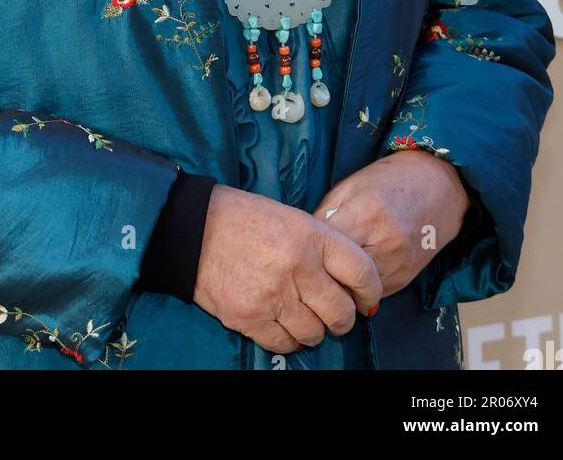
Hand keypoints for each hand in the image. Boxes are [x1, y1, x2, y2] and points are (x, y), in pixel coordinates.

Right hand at [192, 184, 382, 354]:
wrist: (193, 228)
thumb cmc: (244, 219)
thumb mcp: (290, 219)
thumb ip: (321, 248)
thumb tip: (350, 283)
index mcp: (311, 236)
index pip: (362, 272)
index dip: (369, 292)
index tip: (365, 299)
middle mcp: (298, 266)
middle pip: (341, 312)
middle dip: (342, 319)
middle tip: (332, 314)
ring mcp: (274, 295)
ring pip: (314, 334)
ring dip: (312, 330)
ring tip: (300, 315)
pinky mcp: (251, 317)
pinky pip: (284, 344)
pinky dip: (286, 339)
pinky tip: (279, 322)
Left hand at [311, 148, 471, 296]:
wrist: (437, 188)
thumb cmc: (387, 181)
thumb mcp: (349, 187)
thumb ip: (325, 216)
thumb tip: (305, 244)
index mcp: (366, 215)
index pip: (326, 248)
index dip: (309, 251)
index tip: (299, 249)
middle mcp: (385, 246)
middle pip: (339, 277)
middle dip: (321, 273)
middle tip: (309, 265)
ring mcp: (397, 267)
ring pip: (354, 293)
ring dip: (339, 285)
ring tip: (329, 270)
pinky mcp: (404, 281)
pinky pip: (371, 295)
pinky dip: (357, 288)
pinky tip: (351, 272)